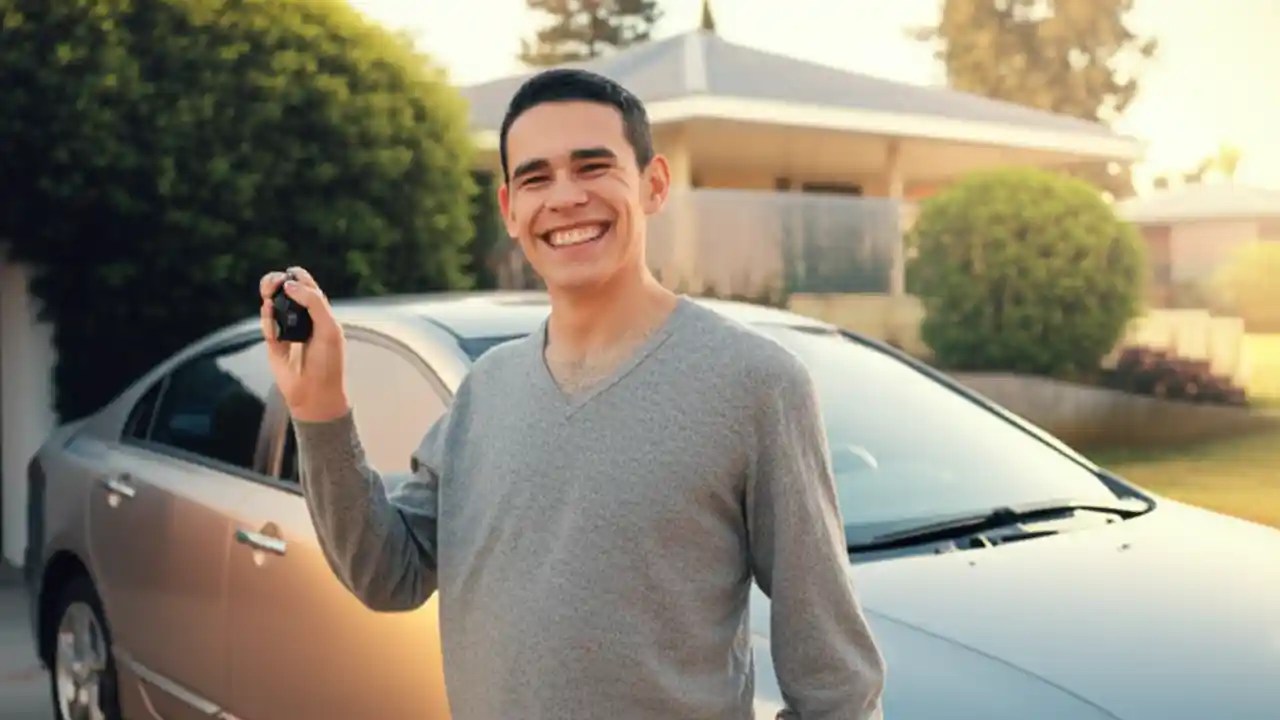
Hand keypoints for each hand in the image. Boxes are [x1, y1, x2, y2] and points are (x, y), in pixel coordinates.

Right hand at [258, 266, 350, 422]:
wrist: (315, 392)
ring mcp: (287, 329)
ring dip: (269, 296)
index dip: (297, 276)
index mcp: (320, 312)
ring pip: (272, 304)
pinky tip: (269, 316)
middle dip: (277, 282)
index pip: (306, 286)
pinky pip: (266, 324)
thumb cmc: (328, 361)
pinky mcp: (273, 343)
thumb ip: (314, 303)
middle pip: (285, 290)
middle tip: (275, 283)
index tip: (290, 273)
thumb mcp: (329, 328)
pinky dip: (266, 318)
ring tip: (269, 296)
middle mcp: (303, 318)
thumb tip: (290, 284)